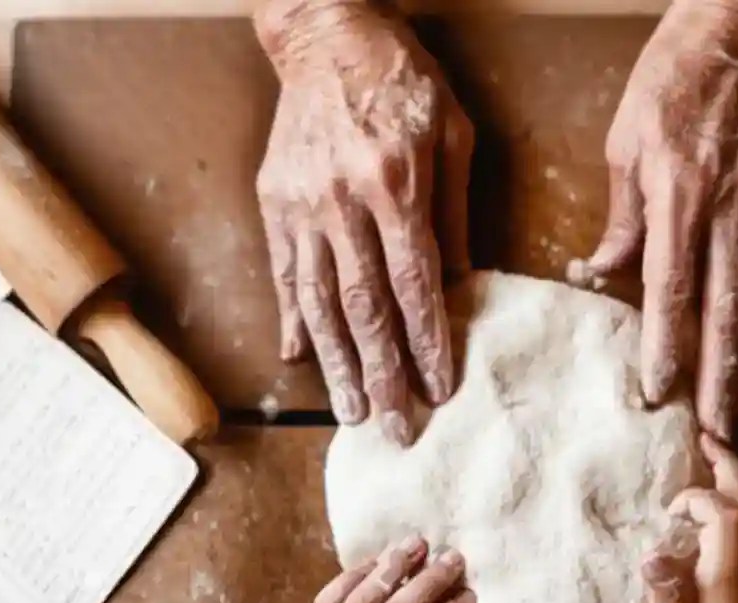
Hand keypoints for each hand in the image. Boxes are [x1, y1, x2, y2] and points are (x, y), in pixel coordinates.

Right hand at [255, 0, 474, 444]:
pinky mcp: (274, 202)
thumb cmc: (401, 80)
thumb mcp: (452, 133)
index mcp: (395, 185)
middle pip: (365, 307)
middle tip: (394, 429)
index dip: (428, 343)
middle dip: (382, 374)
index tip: (440, 391)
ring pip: (320, 301)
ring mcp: (301, 205)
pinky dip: (292, 320)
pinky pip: (284, 274)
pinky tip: (298, 360)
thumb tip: (462, 284)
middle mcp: (343, 202)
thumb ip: (455, 212)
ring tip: (350, 413)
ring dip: (336, 364)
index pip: (415, 284)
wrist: (324, 34)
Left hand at [572, 0, 737, 440]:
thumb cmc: (671, 84)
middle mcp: (727, 215)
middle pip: (723, 312)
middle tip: (712, 428)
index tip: (657, 390)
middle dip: (717, 377)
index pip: (671, 288)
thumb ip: (621, 217)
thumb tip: (601, 272)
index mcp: (679, 197)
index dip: (667, 345)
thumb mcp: (626, 144)